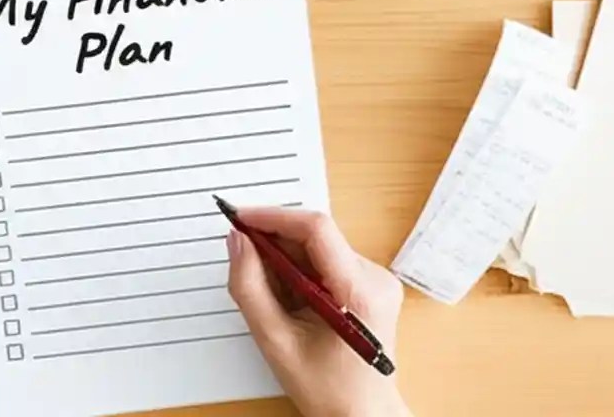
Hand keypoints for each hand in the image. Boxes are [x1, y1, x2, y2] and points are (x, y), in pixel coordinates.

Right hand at [226, 209, 410, 416]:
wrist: (362, 415)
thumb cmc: (327, 389)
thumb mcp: (275, 341)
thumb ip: (249, 287)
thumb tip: (237, 242)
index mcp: (360, 291)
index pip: (316, 230)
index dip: (273, 217)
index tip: (240, 219)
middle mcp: (375, 277)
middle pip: (315, 236)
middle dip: (274, 241)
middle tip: (242, 257)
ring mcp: (376, 280)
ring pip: (317, 247)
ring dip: (285, 259)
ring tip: (271, 297)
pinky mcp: (369, 284)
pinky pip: (325, 261)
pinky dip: (299, 271)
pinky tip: (288, 300)